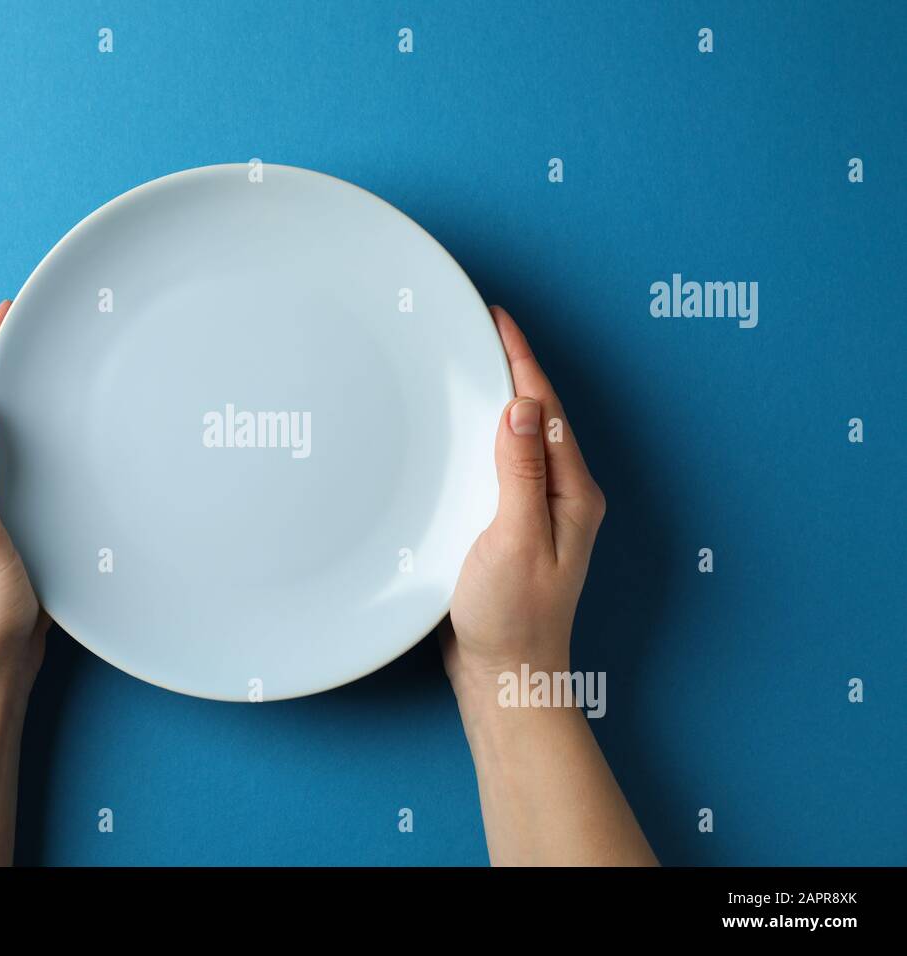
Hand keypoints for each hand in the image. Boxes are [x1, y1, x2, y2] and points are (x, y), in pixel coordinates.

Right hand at [442, 305, 605, 711]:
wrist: (504, 677)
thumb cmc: (514, 619)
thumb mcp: (516, 539)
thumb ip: (521, 472)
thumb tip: (525, 406)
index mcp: (572, 493)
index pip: (547, 410)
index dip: (520, 360)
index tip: (497, 319)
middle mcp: (561, 496)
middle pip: (538, 416)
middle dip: (511, 368)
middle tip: (479, 328)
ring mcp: (536, 512)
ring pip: (518, 439)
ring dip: (496, 399)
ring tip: (470, 363)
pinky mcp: (508, 527)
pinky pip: (498, 466)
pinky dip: (479, 437)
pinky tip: (460, 431)